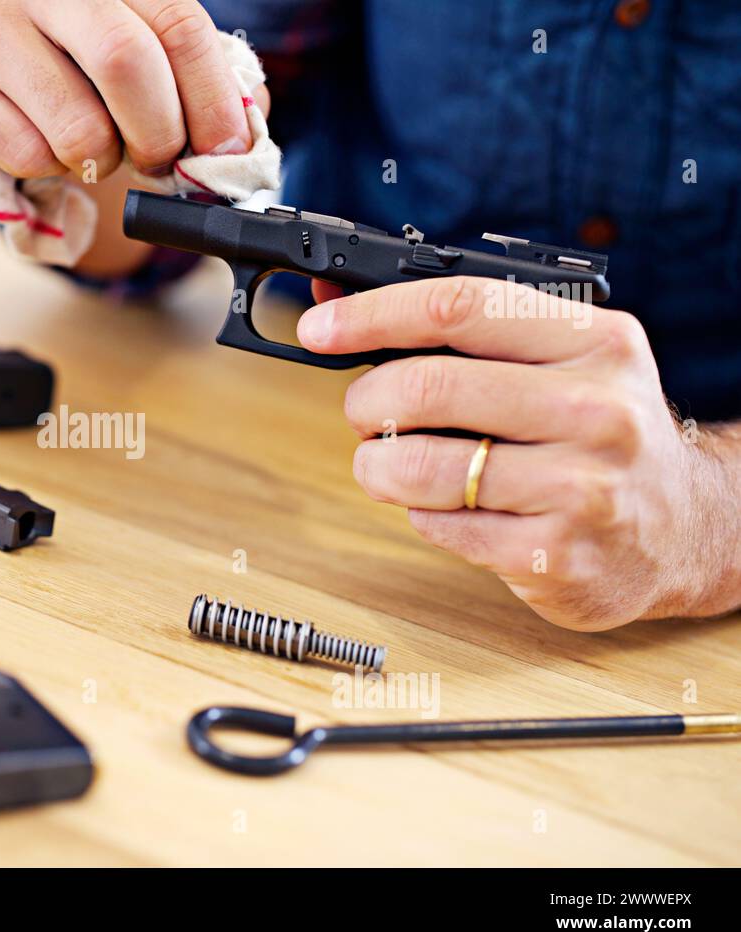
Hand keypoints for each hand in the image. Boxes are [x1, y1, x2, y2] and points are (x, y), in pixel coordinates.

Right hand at [0, 0, 262, 180]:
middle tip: (159, 161)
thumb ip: (204, 91)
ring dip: (98, 161)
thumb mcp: (153, 66)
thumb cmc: (85, 74)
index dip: (212, 100)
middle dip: (158, 135)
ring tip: (86, 142)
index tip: (227, 153)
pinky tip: (35, 140)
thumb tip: (240, 146)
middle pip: (124, 61)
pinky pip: (26, 156)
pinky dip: (46, 172)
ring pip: (77, 129)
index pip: (177, 25)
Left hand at [298, 276, 739, 630]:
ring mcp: (579, 487)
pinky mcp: (554, 555)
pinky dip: (420, 513)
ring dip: (375, 466)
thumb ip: (461, 334)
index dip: (371, 315)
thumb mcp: (561, 362)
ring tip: (387, 464)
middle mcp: (595, 409)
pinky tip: (448, 506)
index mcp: (595, 342)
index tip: (319, 329)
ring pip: (416, 466)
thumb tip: (335, 304)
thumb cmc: (599, 436)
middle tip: (362, 414)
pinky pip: (438, 526)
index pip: (459, 306)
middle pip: (426, 387)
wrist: (684, 528)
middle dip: (365, 402)